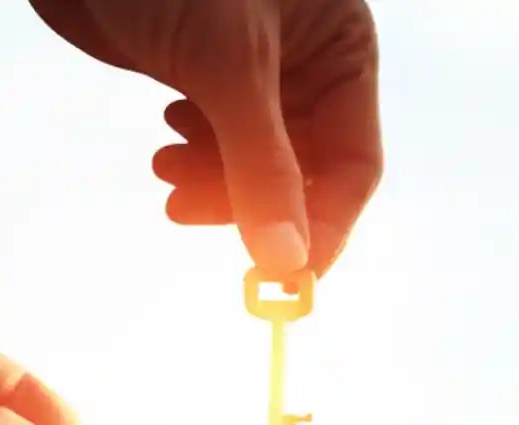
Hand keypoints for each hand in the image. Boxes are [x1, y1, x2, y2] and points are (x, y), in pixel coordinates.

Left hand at [30, 0, 382, 277]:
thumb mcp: (227, 64)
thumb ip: (258, 164)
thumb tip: (284, 261)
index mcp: (341, 51)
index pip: (353, 166)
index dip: (323, 228)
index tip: (283, 280)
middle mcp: (308, 66)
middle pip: (301, 174)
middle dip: (250, 202)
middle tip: (188, 212)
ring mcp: (254, 73)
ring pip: (254, 164)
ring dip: (213, 184)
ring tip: (166, 167)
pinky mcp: (204, 74)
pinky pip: (216, 144)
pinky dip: (193, 161)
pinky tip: (165, 146)